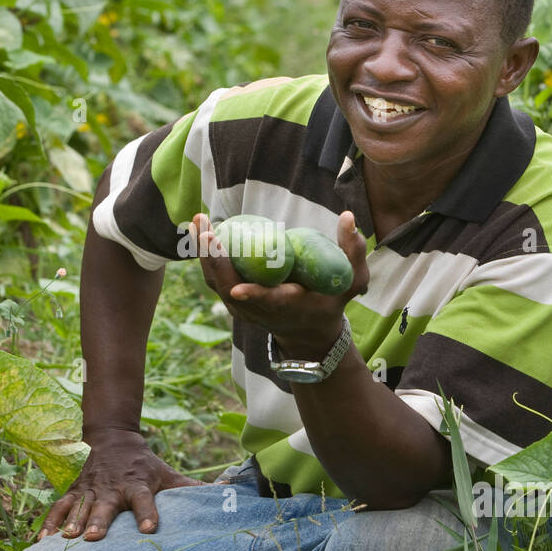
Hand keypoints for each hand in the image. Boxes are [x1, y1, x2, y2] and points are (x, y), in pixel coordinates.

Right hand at [36, 429, 201, 541]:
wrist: (112, 439)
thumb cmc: (144, 465)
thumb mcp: (167, 473)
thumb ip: (190, 488)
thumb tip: (225, 494)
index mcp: (138, 484)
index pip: (145, 499)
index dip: (148, 512)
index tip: (148, 528)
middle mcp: (113, 487)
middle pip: (106, 505)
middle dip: (99, 520)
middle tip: (93, 536)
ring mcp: (91, 489)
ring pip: (80, 506)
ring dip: (72, 522)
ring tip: (65, 540)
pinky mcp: (74, 490)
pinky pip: (59, 506)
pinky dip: (50, 522)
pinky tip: (42, 540)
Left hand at [191, 210, 369, 358]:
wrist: (308, 333)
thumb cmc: (332, 301)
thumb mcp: (351, 282)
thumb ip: (353, 252)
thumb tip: (347, 217)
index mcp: (288, 308)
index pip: (269, 303)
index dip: (253, 296)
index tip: (237, 289)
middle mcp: (259, 311)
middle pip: (229, 288)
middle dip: (215, 259)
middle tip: (207, 228)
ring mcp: (242, 308)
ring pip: (216, 282)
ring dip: (204, 253)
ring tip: (198, 221)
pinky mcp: (233, 300)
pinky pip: (214, 277)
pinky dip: (205, 255)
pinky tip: (199, 230)